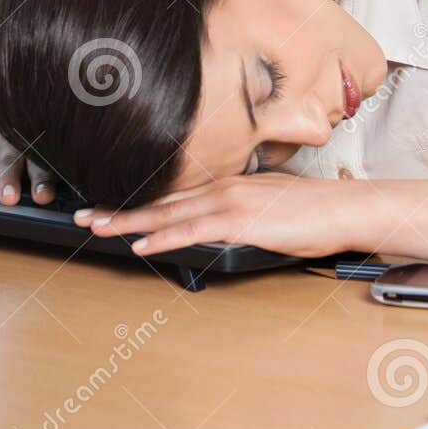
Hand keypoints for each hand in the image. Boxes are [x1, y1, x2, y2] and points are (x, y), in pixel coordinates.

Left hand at [73, 174, 369, 258]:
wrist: (344, 209)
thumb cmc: (314, 211)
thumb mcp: (269, 205)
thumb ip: (241, 210)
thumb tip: (221, 222)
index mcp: (229, 183)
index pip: (174, 193)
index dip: (139, 199)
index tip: (110, 203)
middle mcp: (223, 187)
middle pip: (161, 199)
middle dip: (119, 207)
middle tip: (84, 213)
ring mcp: (229, 202)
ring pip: (167, 212)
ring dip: (128, 221)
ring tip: (96, 226)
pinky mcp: (239, 222)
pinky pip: (192, 231)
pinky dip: (162, 237)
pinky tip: (140, 245)